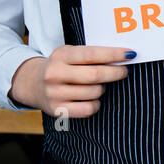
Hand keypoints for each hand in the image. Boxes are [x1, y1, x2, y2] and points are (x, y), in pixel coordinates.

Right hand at [9, 45, 132, 117]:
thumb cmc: (61, 66)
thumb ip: (90, 55)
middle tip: (124, 71)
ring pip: (94, 92)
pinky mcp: (58, 110)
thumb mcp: (69, 54)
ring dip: (103, 88)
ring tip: (98, 85)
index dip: (114, 54)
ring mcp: (55, 93)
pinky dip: (96, 104)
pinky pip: (88, 109)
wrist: (33, 83)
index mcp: (60, 55)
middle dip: (116, 73)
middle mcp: (55, 74)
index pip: (92, 54)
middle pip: (95, 75)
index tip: (131, 54)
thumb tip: (124, 57)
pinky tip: (93, 98)